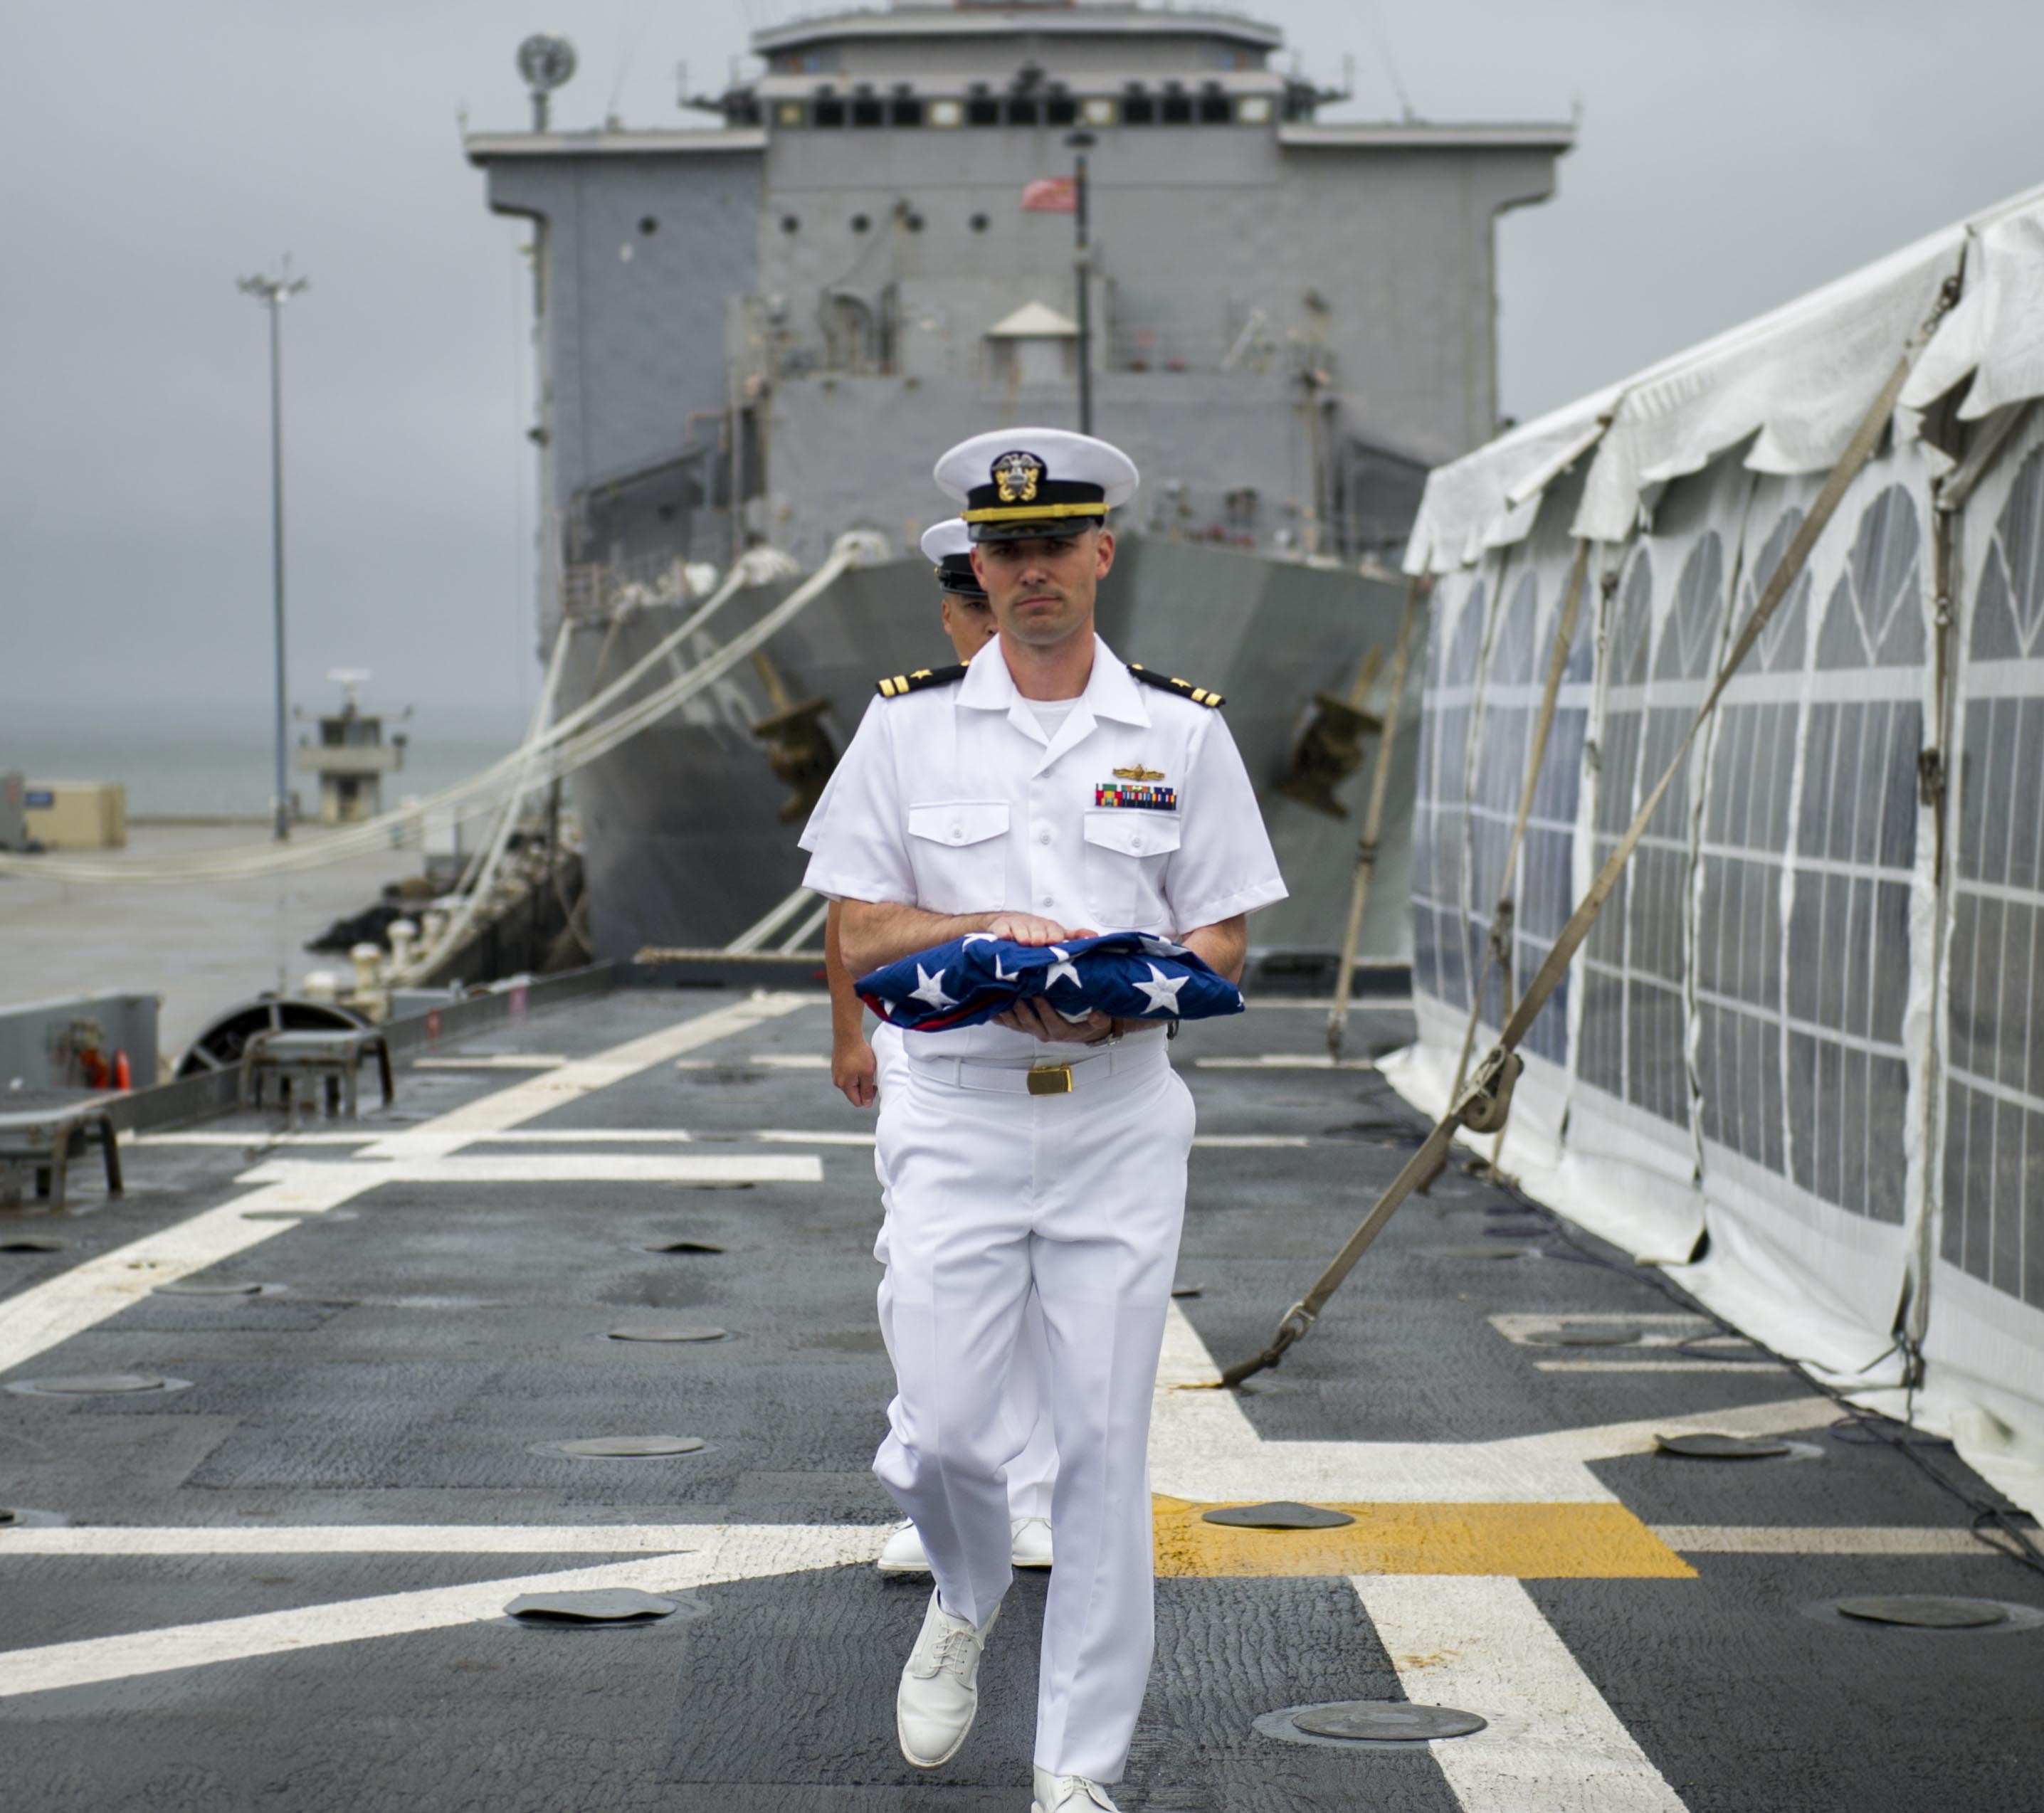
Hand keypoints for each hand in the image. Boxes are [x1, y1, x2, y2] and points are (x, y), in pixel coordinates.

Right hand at [832, 1036, 877, 1107]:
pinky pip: (847, 1075)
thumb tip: (866, 1105)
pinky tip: (858, 1062)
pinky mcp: (836, 1066)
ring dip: (859, 1079)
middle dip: (863, 1087)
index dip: (868, 1097)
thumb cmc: (859, 1054)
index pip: (857, 1102)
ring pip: (850, 1084)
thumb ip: (867, 1090)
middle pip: (853, 1093)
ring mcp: (835, 1073)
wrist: (847, 1035)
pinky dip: (854, 1072)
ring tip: (864, 1067)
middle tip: (870, 1075)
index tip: (874, 1085)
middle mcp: (837, 1081)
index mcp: (844, 1085)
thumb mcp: (867, 1073)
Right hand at [985, 912, 1068, 946]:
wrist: (1009, 922)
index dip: (1054, 935)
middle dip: (1038, 936)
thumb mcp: (1055, 933)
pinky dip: (1003, 932)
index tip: (1054, 941)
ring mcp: (1017, 924)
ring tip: (1024, 942)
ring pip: (1020, 928)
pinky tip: (1005, 937)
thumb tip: (1095, 937)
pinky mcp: (1001, 926)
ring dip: (1023, 934)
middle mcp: (1033, 924)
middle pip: (1037, 929)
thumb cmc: (1036, 931)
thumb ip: (1074, 937)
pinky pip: (1002, 929)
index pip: (1053, 930)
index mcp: (1048, 927)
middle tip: (1038, 943)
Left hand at [993, 997, 1113, 1043]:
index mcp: (1060, 1031)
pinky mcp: (1023, 1026)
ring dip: (1006, 1012)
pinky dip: (998, 1016)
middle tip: (1014, 994)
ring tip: (999, 998)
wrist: (1079, 1030)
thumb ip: (1098, 1019)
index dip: (1044, 1009)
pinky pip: (1008, 1023)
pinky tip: (988, 1007)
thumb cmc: (1086, 1022)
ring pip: (1016, 1024)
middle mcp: (1043, 1032)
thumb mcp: (1097, 1021)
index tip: (1039, 994)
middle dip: (1020, 1009)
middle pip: (1028, 1023)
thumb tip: (1098, 1014)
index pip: (1051, 1021)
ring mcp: (1031, 1029)